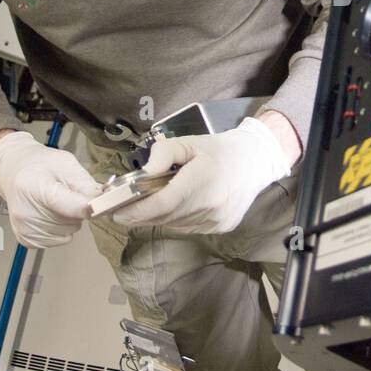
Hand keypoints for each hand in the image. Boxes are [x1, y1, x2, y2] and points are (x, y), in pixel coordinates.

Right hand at [0, 131, 100, 247]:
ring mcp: (25, 228)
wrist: (14, 171)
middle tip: (65, 194)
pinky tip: (50, 213)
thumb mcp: (66, 163)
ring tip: (55, 202)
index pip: (69, 206)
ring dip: (69, 219)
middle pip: (72, 221)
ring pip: (69, 232)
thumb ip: (85, 183)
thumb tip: (105, 201)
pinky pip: (60, 240)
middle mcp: (26, 211)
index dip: (88, 207)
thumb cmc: (39, 165)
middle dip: (77, 209)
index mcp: (36, 186)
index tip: (100, 205)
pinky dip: (60, 229)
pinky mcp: (26, 239)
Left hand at [111, 117, 291, 232]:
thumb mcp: (189, 142)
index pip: (163, 203)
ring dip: (157, 218)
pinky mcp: (220, 228)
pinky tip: (174, 207)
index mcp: (202, 180)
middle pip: (165, 217)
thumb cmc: (218, 150)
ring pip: (175, 224)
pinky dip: (175, 219)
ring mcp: (216, 220)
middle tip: (120, 211)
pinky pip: (188, 227)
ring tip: (145, 206)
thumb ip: (163, 154)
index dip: (137, 211)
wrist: (255, 162)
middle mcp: (210, 205)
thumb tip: (143, 174)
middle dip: (140, 215)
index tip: (116, 212)